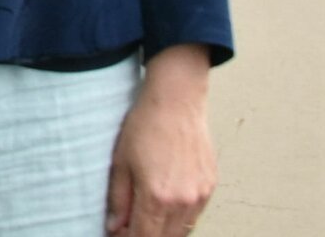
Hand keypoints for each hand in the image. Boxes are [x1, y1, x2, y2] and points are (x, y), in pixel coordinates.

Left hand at [107, 44, 214, 234]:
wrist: (176, 101)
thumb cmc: (145, 126)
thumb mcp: (120, 162)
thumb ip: (118, 200)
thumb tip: (114, 227)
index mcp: (157, 197)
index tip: (118, 234)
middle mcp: (183, 201)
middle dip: (144, 236)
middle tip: (129, 227)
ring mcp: (200, 195)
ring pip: (182, 230)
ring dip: (163, 231)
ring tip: (144, 217)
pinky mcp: (210, 187)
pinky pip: (195, 215)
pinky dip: (179, 218)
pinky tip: (164, 206)